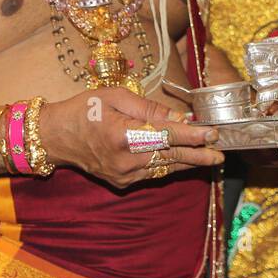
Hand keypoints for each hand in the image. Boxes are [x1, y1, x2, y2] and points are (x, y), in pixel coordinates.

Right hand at [41, 87, 223, 188]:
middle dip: (199, 155)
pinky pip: (152, 174)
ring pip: (164, 168)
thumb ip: (149, 108)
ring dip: (188, 162)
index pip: (167, 135)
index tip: (212, 133)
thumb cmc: (85, 109)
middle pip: (170, 156)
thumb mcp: (116, 96)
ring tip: (210, 158)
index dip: (192, 135)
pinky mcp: (121, 182)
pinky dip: (169, 166)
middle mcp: (124, 159)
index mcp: (122, 134)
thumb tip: (180, 117)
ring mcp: (122, 174)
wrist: (56, 136)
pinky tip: (184, 161)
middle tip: (221, 154)